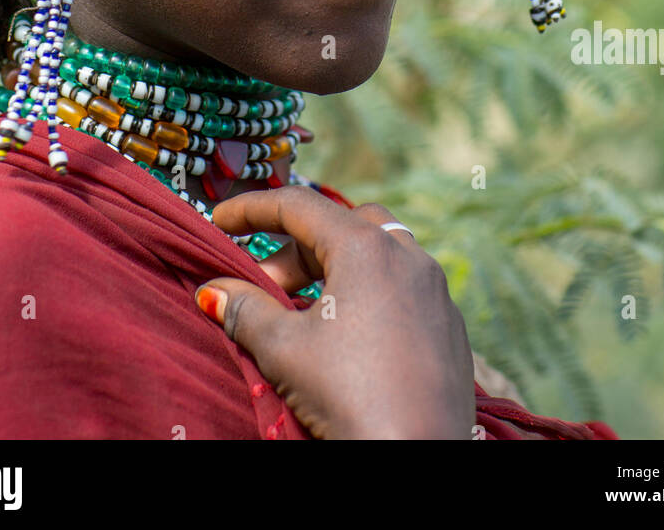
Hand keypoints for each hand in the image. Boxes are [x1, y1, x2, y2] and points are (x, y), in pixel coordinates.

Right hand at [194, 185, 475, 439]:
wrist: (418, 458)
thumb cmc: (350, 396)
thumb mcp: (283, 350)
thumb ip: (245, 310)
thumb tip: (213, 291)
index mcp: (366, 247)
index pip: (297, 205)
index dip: (251, 209)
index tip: (219, 220)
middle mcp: (408, 255)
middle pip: (341, 226)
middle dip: (296, 248)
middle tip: (263, 286)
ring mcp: (436, 290)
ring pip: (378, 255)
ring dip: (334, 271)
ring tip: (303, 312)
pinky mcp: (450, 326)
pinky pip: (403, 289)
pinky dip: (369, 295)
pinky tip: (348, 337)